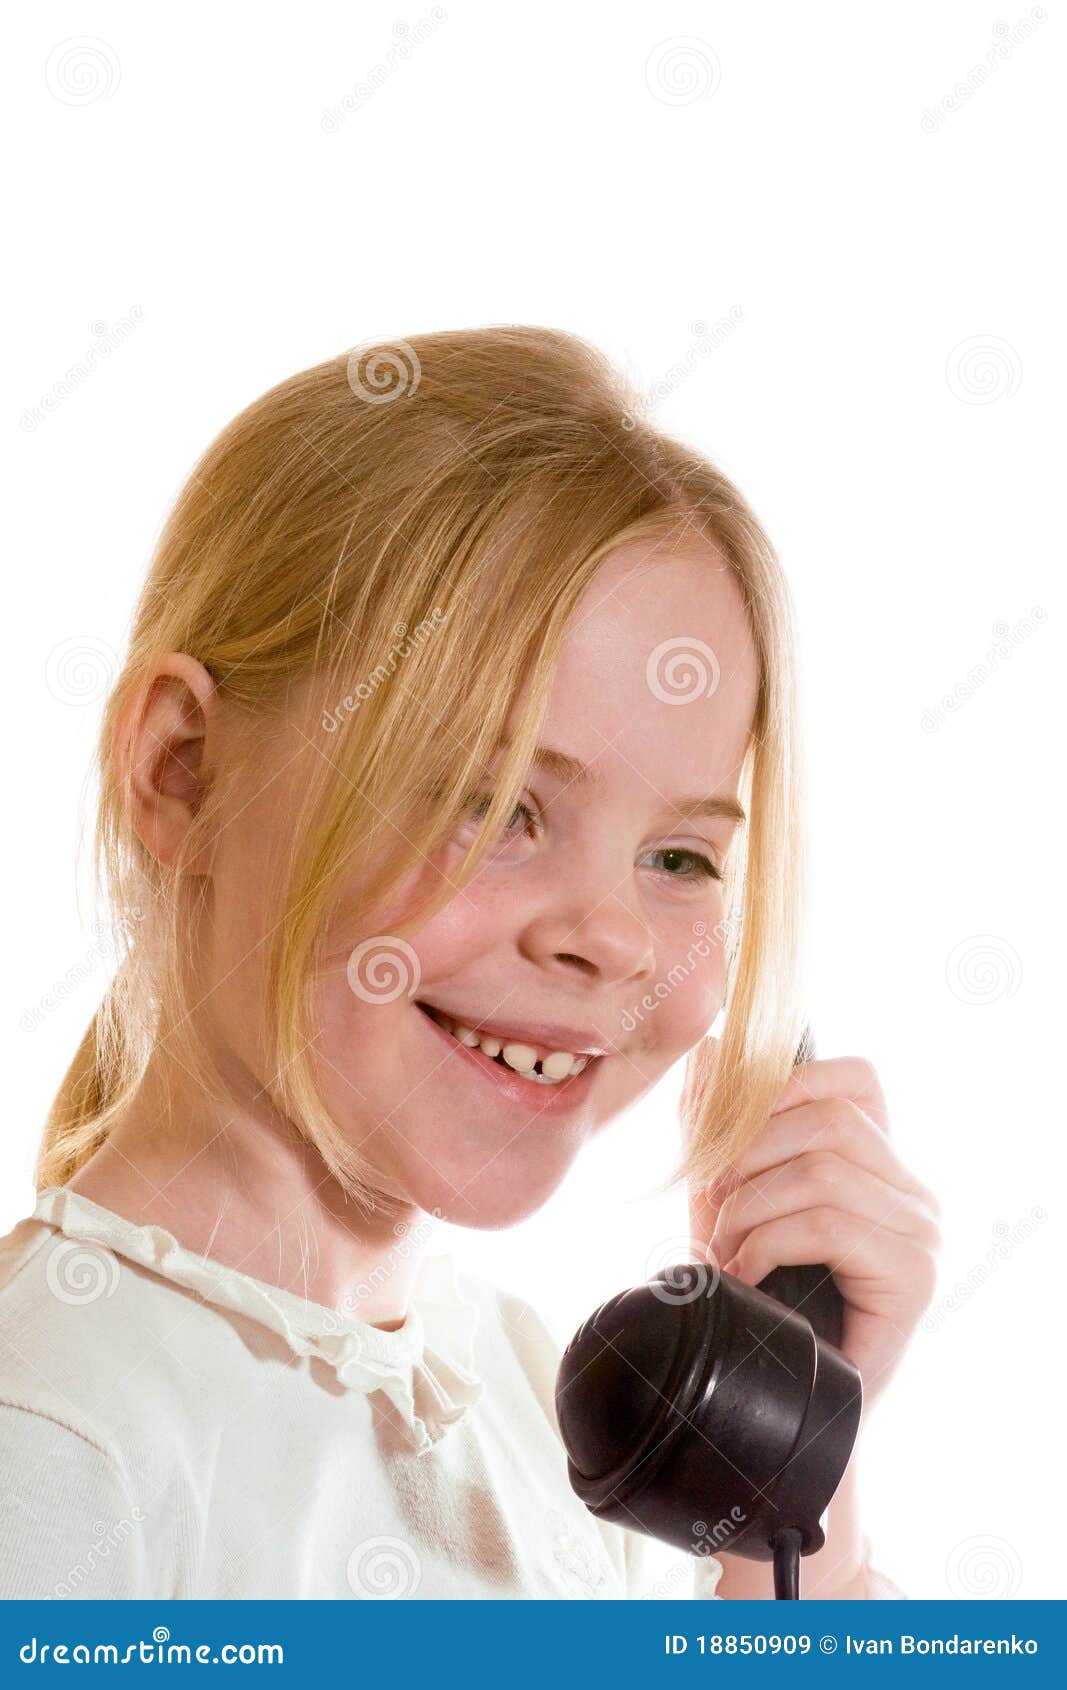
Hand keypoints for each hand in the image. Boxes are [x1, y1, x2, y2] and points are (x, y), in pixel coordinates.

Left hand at [688, 1055, 941, 1414]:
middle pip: (828, 1119)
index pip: (856, 1079)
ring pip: (824, 1170)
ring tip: (726, 1252)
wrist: (779, 1405)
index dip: (786, 1086)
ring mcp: (920, 1233)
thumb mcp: (727, 1199)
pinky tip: (747, 1275)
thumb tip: (708, 1051)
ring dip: (750, 1209)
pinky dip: (769, 1243)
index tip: (729, 1135)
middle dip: (749, 1154)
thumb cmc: (757, 1300)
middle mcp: (912, 1190)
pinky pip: (830, 1225)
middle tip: (712, 1207)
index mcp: (879, 1162)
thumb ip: (720, 1129)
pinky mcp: (912, 1277)